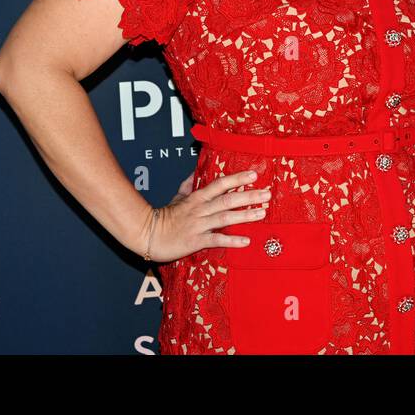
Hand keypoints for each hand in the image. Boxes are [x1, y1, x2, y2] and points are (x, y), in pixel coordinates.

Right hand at [139, 169, 270, 262]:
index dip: (238, 179)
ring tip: (262, 213)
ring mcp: (199, 224)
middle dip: (249, 196)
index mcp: (197, 197)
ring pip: (226, 217)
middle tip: (267, 194)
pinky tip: (246, 241)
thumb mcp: (177, 197)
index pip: (220, 184)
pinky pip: (217, 240)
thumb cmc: (163, 216)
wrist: (147, 234)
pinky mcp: (196, 240)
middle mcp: (200, 209)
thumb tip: (195, 173)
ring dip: (245, 215)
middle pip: (228, 200)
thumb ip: (188, 185)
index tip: (254, 175)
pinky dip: (232, 240)